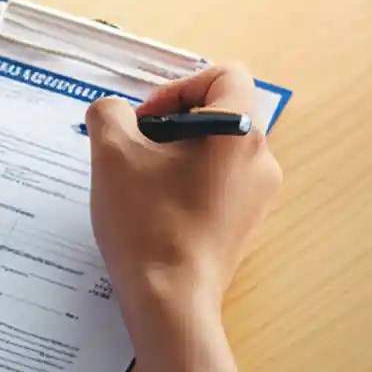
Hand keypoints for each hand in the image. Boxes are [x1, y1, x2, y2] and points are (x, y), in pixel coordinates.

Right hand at [84, 64, 282, 323]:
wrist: (170, 297)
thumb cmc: (146, 219)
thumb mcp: (111, 152)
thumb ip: (109, 112)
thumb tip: (116, 113)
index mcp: (240, 131)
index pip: (224, 74)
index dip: (178, 86)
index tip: (145, 120)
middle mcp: (262, 158)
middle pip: (218, 112)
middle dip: (170, 122)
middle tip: (133, 150)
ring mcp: (260, 194)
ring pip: (214, 150)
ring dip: (175, 153)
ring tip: (140, 182)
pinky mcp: (247, 222)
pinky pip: (217, 182)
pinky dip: (186, 182)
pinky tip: (155, 209)